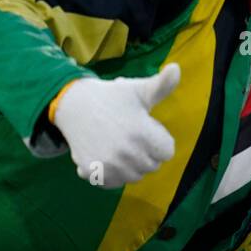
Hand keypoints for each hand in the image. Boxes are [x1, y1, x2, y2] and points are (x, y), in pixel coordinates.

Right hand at [52, 63, 178, 186]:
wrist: (73, 105)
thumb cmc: (112, 97)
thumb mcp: (139, 90)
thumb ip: (162, 85)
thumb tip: (177, 68)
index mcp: (141, 132)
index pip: (167, 152)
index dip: (159, 140)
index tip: (146, 128)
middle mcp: (125, 152)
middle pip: (152, 166)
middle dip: (147, 152)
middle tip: (130, 135)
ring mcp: (107, 164)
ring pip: (134, 177)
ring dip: (131, 165)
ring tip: (120, 145)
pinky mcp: (91, 172)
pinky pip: (114, 183)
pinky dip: (113, 174)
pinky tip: (107, 155)